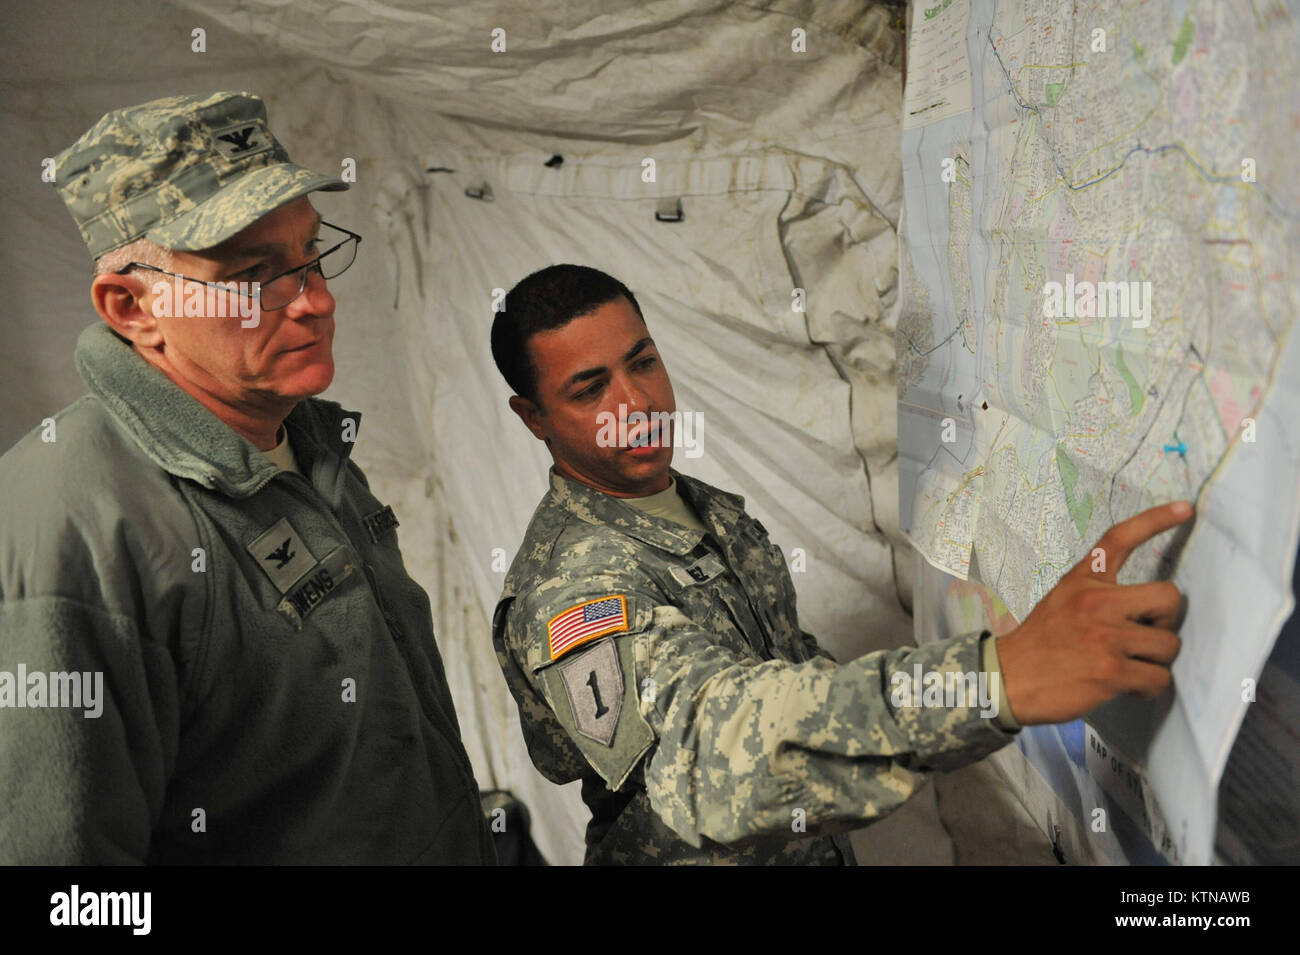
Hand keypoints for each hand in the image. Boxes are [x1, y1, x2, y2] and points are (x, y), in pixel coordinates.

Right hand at [995, 501, 1192, 725]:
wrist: (1006, 680)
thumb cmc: (1040, 643)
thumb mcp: (1062, 600)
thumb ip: (1099, 594)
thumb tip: (1148, 609)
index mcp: (1082, 581)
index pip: (1120, 539)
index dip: (1155, 520)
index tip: (1184, 508)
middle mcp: (1095, 602)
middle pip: (1169, 598)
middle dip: (1165, 622)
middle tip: (1143, 635)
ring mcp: (1104, 637)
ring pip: (1169, 644)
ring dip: (1156, 661)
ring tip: (1129, 666)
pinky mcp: (1110, 671)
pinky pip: (1159, 678)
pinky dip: (1149, 687)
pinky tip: (1128, 687)